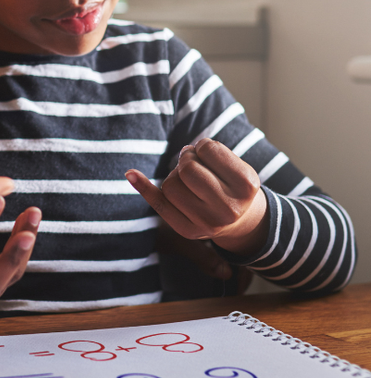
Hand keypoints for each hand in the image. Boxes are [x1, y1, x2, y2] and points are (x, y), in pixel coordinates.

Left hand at [125, 138, 267, 257]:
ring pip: (170, 184)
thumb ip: (212, 154)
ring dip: (175, 175)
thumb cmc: (232, 185)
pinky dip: (143, 187)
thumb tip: (181, 153)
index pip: (207, 149)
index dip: (201, 146)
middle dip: (185, 159)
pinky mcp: (188, 231)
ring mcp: (208, 223)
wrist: (241, 221)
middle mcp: (229, 208)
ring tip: (190, 181)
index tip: (206, 153)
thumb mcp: (236, 166)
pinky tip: (131, 174)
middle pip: (187, 168)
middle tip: (192, 163)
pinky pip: (159, 204)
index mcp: (246, 185)